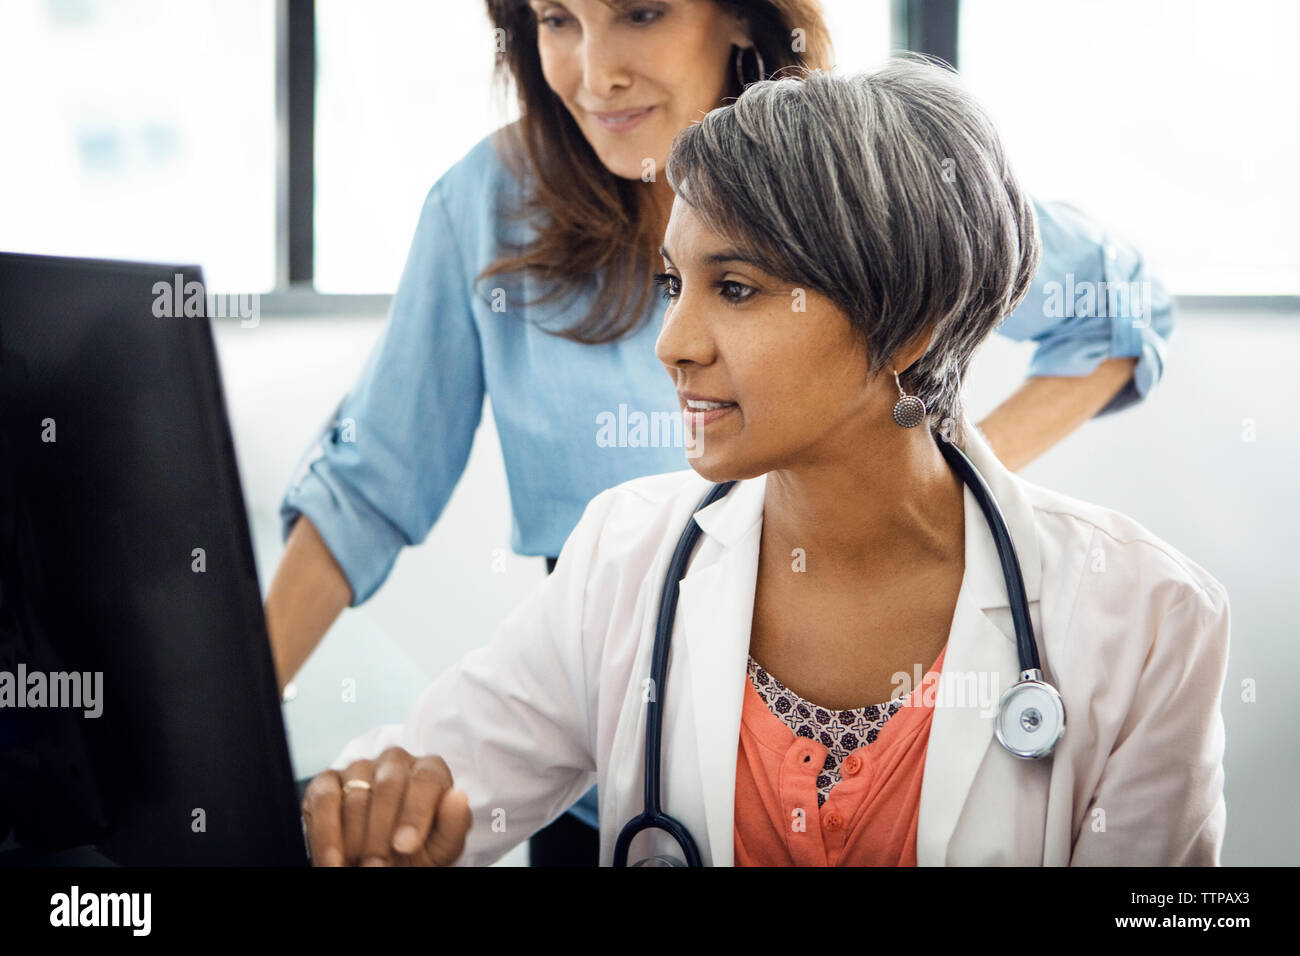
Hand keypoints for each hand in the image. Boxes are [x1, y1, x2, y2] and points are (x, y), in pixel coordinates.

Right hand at [301, 747, 471, 865]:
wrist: (380, 861)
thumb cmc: (415, 851)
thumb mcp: (440, 847)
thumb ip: (453, 825)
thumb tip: (458, 797)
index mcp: (429, 770)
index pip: (427, 780)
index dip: (415, 814)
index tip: (405, 846)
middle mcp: (395, 761)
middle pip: (389, 785)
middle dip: (382, 832)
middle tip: (378, 865)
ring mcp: (359, 767)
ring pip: (356, 794)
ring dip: (356, 839)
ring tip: (359, 866)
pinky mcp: (327, 781)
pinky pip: (325, 800)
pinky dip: (326, 834)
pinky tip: (333, 860)